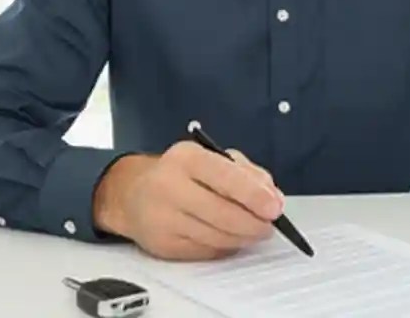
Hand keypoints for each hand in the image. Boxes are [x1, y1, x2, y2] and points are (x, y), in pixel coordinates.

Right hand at [92, 142, 283, 260]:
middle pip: (222, 214)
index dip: (254, 196)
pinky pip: (205, 251)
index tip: (275, 208)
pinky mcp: (162, 244)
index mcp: (187, 158)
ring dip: (242, 237)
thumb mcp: (213, 158)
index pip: (225, 177)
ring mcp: (163, 218)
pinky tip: (228, 237)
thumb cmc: (182, 173)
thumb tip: (273, 197)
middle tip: (269, 225)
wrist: (134, 193)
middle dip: (253, 223)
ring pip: (216, 236)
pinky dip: (224, 246)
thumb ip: (247, 174)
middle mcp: (170, 186)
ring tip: (253, 231)